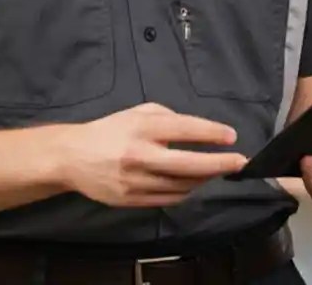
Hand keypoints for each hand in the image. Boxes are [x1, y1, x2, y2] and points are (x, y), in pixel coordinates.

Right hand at [57, 103, 247, 207]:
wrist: (71, 158)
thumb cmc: (110, 130)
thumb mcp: (138, 112)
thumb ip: (168, 117)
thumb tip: (197, 129)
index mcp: (140, 128)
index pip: (183, 129)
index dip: (211, 133)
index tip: (231, 136)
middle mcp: (139, 155)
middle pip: (187, 164)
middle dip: (219, 164)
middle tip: (240, 162)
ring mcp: (135, 181)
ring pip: (182, 185)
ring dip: (205, 178)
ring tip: (218, 170)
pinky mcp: (131, 200)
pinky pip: (169, 198)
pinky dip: (187, 190)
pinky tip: (195, 182)